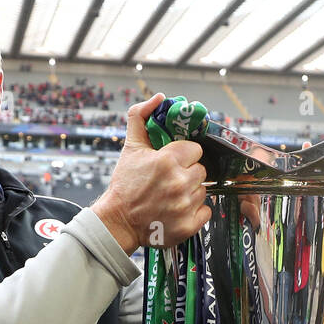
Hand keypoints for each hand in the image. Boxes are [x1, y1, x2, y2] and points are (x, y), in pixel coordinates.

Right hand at [92, 93, 210, 253]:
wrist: (117, 222)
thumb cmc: (124, 185)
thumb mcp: (130, 147)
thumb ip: (141, 117)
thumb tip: (159, 98)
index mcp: (167, 161)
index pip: (195, 150)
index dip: (183, 155)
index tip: (171, 163)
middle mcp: (178, 182)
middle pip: (201, 171)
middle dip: (187, 174)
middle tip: (169, 181)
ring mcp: (185, 205)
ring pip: (203, 190)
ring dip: (190, 192)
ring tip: (171, 197)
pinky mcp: (188, 225)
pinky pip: (205, 210)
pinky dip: (194, 211)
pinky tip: (177, 210)